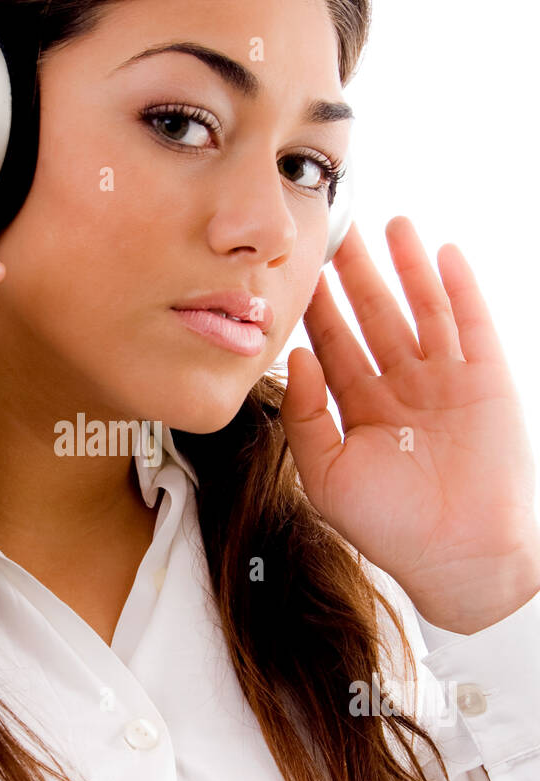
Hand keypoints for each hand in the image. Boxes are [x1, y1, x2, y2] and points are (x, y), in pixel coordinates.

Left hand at [279, 217, 539, 631]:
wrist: (459, 556)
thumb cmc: (391, 527)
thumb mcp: (327, 476)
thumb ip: (304, 418)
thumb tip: (294, 360)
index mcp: (362, 409)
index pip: (334, 346)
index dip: (318, 308)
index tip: (297, 270)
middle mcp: (402, 388)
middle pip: (375, 317)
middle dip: (357, 274)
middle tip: (337, 230)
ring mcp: (445, 380)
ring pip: (422, 309)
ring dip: (407, 266)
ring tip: (389, 224)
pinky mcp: (486, 379)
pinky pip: (471, 322)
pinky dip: (458, 286)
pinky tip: (442, 252)